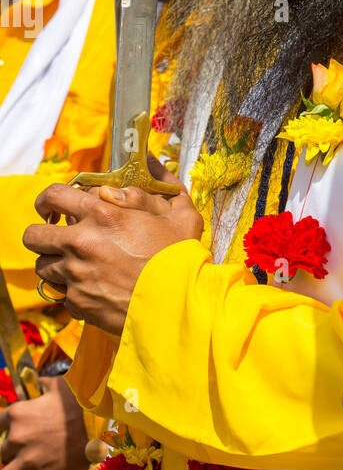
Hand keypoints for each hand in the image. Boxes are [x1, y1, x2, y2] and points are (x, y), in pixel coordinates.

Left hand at [0, 376, 87, 469]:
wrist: (101, 423)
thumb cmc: (80, 401)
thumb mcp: (58, 386)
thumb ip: (40, 386)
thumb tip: (33, 386)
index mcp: (18, 414)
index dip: (3, 429)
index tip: (11, 432)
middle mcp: (17, 438)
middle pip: (1, 453)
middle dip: (12, 453)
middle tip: (26, 451)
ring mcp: (29, 458)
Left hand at [24, 181, 203, 334]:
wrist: (179, 305)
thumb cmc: (181, 258)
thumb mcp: (178, 214)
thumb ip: (155, 189)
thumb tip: (147, 163)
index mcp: (101, 214)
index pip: (53, 196)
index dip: (50, 200)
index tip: (55, 208)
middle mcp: (79, 243)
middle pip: (34, 235)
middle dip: (43, 234)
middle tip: (59, 237)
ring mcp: (75, 275)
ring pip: (43, 266)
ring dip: (57, 263)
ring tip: (78, 266)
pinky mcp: (77, 302)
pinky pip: (61, 293)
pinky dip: (73, 291)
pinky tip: (94, 289)